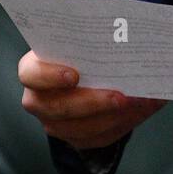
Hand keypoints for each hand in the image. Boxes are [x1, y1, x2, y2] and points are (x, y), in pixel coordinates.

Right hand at [18, 49, 165, 150]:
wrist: (92, 71)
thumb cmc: (87, 51)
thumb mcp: (87, 39)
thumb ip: (96, 37)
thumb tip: (123, 35)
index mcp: (34, 69)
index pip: (31, 74)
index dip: (50, 76)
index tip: (75, 75)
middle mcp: (38, 99)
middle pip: (58, 107)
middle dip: (93, 103)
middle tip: (121, 96)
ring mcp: (54, 122)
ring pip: (80, 129)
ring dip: (112, 118)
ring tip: (139, 103)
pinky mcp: (75, 137)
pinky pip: (98, 138)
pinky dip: (122, 124)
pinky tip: (141, 110)